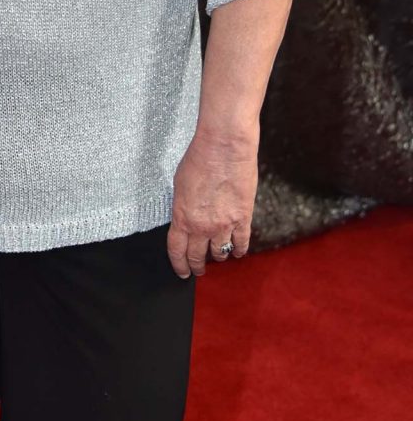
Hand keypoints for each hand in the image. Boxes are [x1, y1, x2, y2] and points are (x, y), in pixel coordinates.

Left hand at [167, 129, 256, 277]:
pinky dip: (240, 250)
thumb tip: (185, 219)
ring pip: (221, 252)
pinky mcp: (243, 218)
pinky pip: (242, 242)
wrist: (224, 148)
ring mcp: (224, 225)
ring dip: (219, 257)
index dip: (179, 265)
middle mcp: (202, 226)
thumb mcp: (179, 186)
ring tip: (218, 258)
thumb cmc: (200, 159)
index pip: (177, 251)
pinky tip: (238, 252)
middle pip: (198, 256)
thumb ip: (182, 208)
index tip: (182, 272)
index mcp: (181, 217)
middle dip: (197, 266)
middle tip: (198, 270)